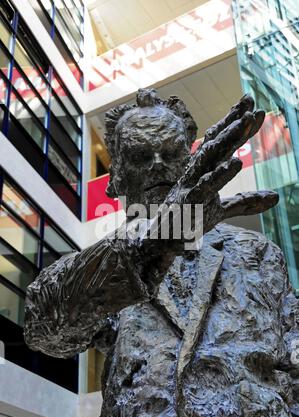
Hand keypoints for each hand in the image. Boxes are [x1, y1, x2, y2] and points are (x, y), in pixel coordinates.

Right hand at [165, 94, 277, 233]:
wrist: (160, 241)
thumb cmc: (188, 221)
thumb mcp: (221, 210)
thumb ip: (246, 202)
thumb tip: (276, 197)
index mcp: (203, 172)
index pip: (220, 144)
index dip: (237, 126)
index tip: (256, 109)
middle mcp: (196, 173)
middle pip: (216, 142)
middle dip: (233, 121)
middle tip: (250, 102)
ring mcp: (191, 185)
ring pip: (210, 157)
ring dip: (228, 138)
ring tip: (245, 120)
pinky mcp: (189, 202)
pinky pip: (206, 185)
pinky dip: (221, 174)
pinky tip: (236, 161)